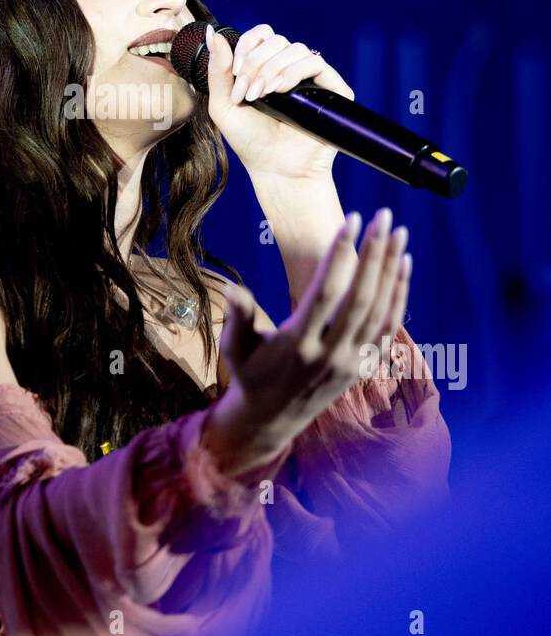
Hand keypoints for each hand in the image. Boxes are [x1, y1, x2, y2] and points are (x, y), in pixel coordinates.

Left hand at [203, 22, 354, 180]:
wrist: (276, 170)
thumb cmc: (250, 142)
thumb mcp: (224, 106)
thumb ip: (218, 72)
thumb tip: (214, 35)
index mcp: (268, 67)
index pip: (261, 36)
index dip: (247, 46)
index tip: (236, 73)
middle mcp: (292, 69)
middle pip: (276, 41)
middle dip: (256, 63)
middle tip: (247, 92)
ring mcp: (313, 79)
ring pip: (295, 49)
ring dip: (271, 69)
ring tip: (260, 95)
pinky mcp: (333, 89)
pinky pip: (316, 63)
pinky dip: (293, 71)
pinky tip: (279, 90)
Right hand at [213, 208, 409, 467]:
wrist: (272, 420)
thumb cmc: (250, 373)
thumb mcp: (236, 347)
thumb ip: (238, 317)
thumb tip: (231, 289)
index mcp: (297, 345)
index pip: (326, 293)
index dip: (340, 254)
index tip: (352, 218)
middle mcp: (329, 355)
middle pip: (361, 298)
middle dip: (374, 254)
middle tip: (384, 216)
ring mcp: (351, 363)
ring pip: (381, 312)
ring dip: (392, 270)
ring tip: (399, 233)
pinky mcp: (364, 367)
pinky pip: (388, 328)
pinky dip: (399, 296)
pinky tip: (404, 266)